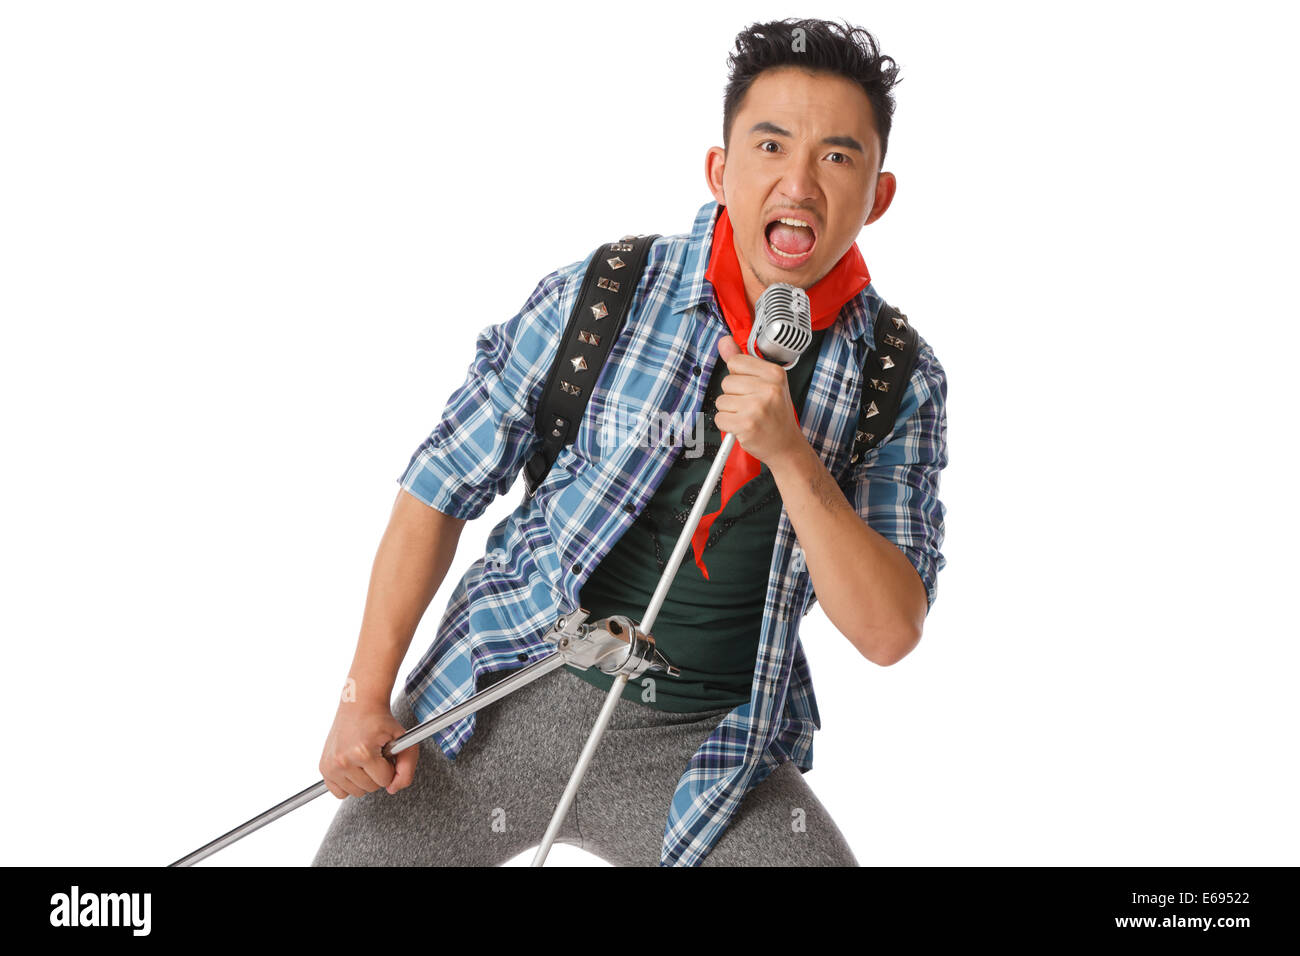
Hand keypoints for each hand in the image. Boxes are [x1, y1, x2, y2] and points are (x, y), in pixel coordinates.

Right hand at [319, 699, 417, 798]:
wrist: (359, 705)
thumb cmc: (381, 721)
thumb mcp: (404, 740)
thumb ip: (407, 767)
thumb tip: (393, 789)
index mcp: (363, 752)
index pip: (384, 780)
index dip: (390, 767)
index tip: (386, 753)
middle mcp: (343, 760)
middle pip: (370, 788)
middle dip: (377, 774)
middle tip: (375, 754)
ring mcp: (331, 765)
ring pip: (356, 792)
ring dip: (364, 779)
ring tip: (365, 759)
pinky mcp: (324, 767)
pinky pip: (339, 793)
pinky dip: (348, 784)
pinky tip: (354, 767)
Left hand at [713, 334, 805, 467]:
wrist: (786, 445)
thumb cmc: (776, 414)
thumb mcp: (766, 382)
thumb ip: (742, 362)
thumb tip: (724, 341)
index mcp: (774, 373)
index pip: (736, 362)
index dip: (739, 376)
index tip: (751, 387)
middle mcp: (768, 388)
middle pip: (727, 382)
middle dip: (734, 395)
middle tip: (752, 406)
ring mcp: (757, 407)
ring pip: (721, 401)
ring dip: (730, 411)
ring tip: (748, 416)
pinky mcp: (746, 424)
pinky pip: (720, 418)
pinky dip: (727, 424)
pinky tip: (743, 426)